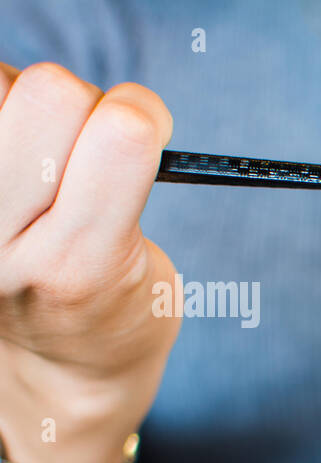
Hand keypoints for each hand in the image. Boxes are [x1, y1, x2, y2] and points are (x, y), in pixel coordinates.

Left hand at [0, 61, 177, 462]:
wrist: (55, 364)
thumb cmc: (116, 305)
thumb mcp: (148, 267)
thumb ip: (123, 182)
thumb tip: (115, 108)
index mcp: (78, 265)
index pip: (122, 131)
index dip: (143, 119)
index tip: (145, 142)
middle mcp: (2, 244)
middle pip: (55, 92)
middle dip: (85, 108)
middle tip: (86, 157)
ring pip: (3, 82)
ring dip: (27, 103)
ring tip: (36, 158)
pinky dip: (1, 108)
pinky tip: (9, 156)